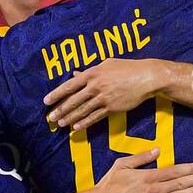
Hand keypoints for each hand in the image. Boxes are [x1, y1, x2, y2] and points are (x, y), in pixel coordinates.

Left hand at [44, 58, 163, 131]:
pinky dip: (85, 123)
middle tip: (50, 118)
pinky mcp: (112, 107)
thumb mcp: (106, 65)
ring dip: (70, 118)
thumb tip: (75, 74)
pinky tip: (77, 127)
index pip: (69, 85)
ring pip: (83, 110)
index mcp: (92, 73)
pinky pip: (95, 117)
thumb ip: (90, 71)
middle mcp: (95, 86)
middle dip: (60, 110)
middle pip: (73, 100)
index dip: (56, 94)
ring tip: (61, 124)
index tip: (47, 101)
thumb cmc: (127, 68)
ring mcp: (103, 97)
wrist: (146, 77)